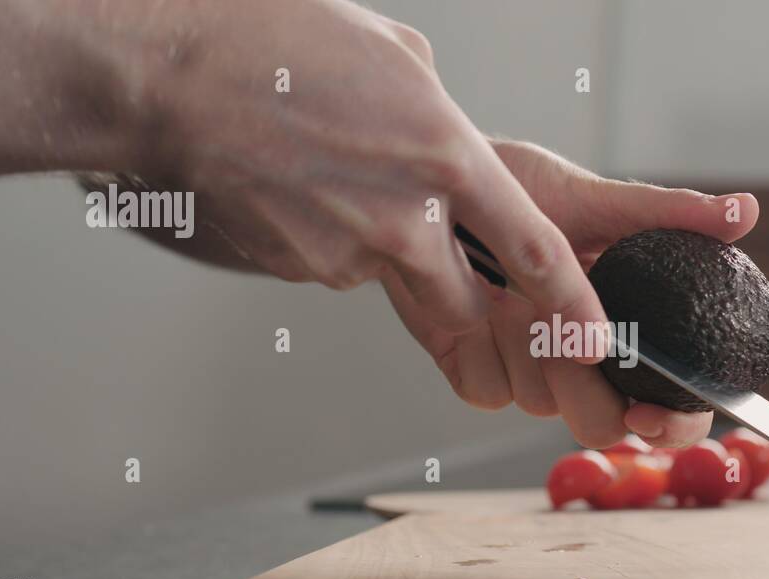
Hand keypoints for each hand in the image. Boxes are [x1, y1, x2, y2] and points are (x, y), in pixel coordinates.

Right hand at [125, 0, 606, 340]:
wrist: (172, 78)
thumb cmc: (280, 46)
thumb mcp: (395, 57)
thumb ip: (441, 115)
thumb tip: (453, 148)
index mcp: (447, 158)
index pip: (535, 252)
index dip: (573, 305)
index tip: (596, 341)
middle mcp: (405, 220)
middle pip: (468, 308)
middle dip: (483, 327)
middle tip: (484, 332)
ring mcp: (348, 254)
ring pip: (397, 279)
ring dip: (389, 252)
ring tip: (340, 181)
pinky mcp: (302, 270)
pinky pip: (342, 267)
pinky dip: (338, 240)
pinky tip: (306, 191)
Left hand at [385, 139, 760, 447]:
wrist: (434, 185)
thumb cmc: (519, 185)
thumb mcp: (595, 199)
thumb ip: (669, 214)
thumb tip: (746, 212)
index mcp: (626, 326)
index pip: (675, 404)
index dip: (675, 424)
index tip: (651, 411)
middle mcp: (582, 357)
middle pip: (603, 425)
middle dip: (583, 382)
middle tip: (556, 321)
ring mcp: (527, 369)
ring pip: (539, 402)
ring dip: (525, 341)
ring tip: (506, 280)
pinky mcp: (474, 371)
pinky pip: (485, 390)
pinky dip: (477, 343)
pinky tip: (472, 295)